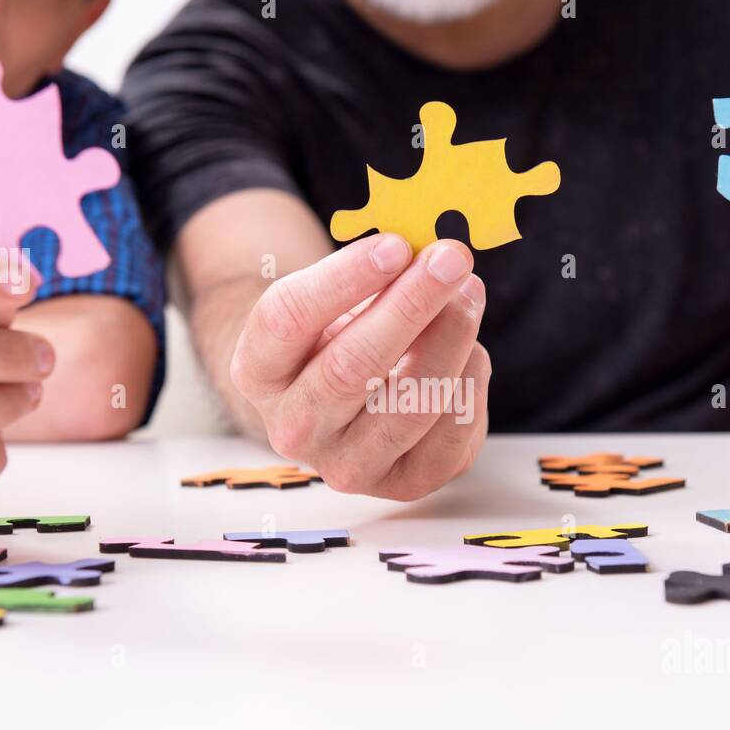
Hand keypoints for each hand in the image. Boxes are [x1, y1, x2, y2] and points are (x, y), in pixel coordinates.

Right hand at [230, 233, 489, 499]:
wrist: (345, 403)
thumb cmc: (338, 337)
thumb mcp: (334, 302)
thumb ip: (371, 278)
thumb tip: (431, 255)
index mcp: (258, 371)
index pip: (288, 320)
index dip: (344, 279)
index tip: (395, 245)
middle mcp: (293, 429)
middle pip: (350, 368)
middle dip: (409, 306)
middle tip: (450, 260)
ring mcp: (347, 466)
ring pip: (408, 405)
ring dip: (450, 340)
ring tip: (468, 294)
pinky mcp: (403, 485)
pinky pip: (449, 435)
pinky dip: (469, 383)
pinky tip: (471, 350)